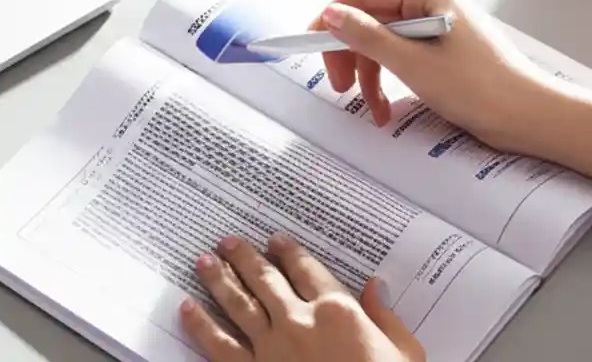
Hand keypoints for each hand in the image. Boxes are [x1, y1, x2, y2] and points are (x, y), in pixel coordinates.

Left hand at [180, 234, 424, 361]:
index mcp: (338, 311)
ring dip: (218, 279)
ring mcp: (272, 348)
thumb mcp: (404, 354)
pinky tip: (187, 308)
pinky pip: (219, 345)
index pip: (308, 271)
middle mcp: (300, 322)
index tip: (275, 241)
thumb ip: (387, 319)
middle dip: (245, 258)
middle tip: (228, 242)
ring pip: (238, 304)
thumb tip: (376, 287)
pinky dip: (200, 324)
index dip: (289, 253)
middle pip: (266, 280)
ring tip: (204, 261)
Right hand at [312, 0, 553, 151]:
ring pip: (382, 44)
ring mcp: (436, 27)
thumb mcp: (414, 64)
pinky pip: (400, 58)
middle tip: (340, 87)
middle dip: (350, 54)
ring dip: (369, 75)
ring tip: (370, 108)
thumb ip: (368, 37)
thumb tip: (331, 14)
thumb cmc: (483, 88)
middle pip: (368, 20)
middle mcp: (430, 3)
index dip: (330, 20)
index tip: (309, 46)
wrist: (531, 118)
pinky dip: (388, 82)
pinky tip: (386, 109)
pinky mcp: (441, 52)